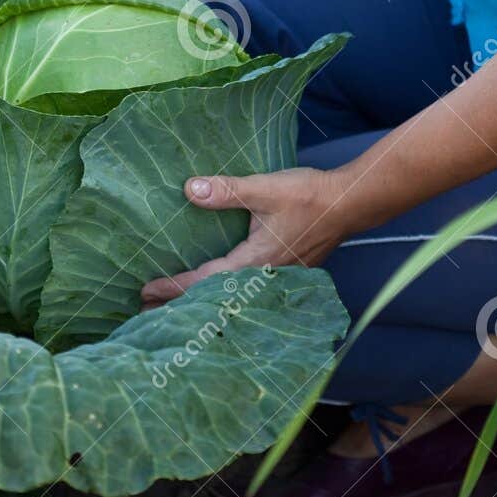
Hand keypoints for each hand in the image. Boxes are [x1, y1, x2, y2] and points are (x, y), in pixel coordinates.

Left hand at [139, 166, 351, 305]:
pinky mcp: (286, 270)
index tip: (145, 291)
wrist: (350, 203)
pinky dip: (223, 290)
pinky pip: (246, 288)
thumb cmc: (309, 195)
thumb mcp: (265, 188)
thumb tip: (189, 189)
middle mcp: (264, 277)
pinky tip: (217, 286)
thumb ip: (227, 191)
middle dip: (180, 302)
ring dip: (201, 298)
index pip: (204, 281)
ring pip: (230, 295)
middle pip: (214, 297)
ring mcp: (277, 276)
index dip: (173, 287)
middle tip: (146, 308)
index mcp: (254, 262)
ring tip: (175, 302)